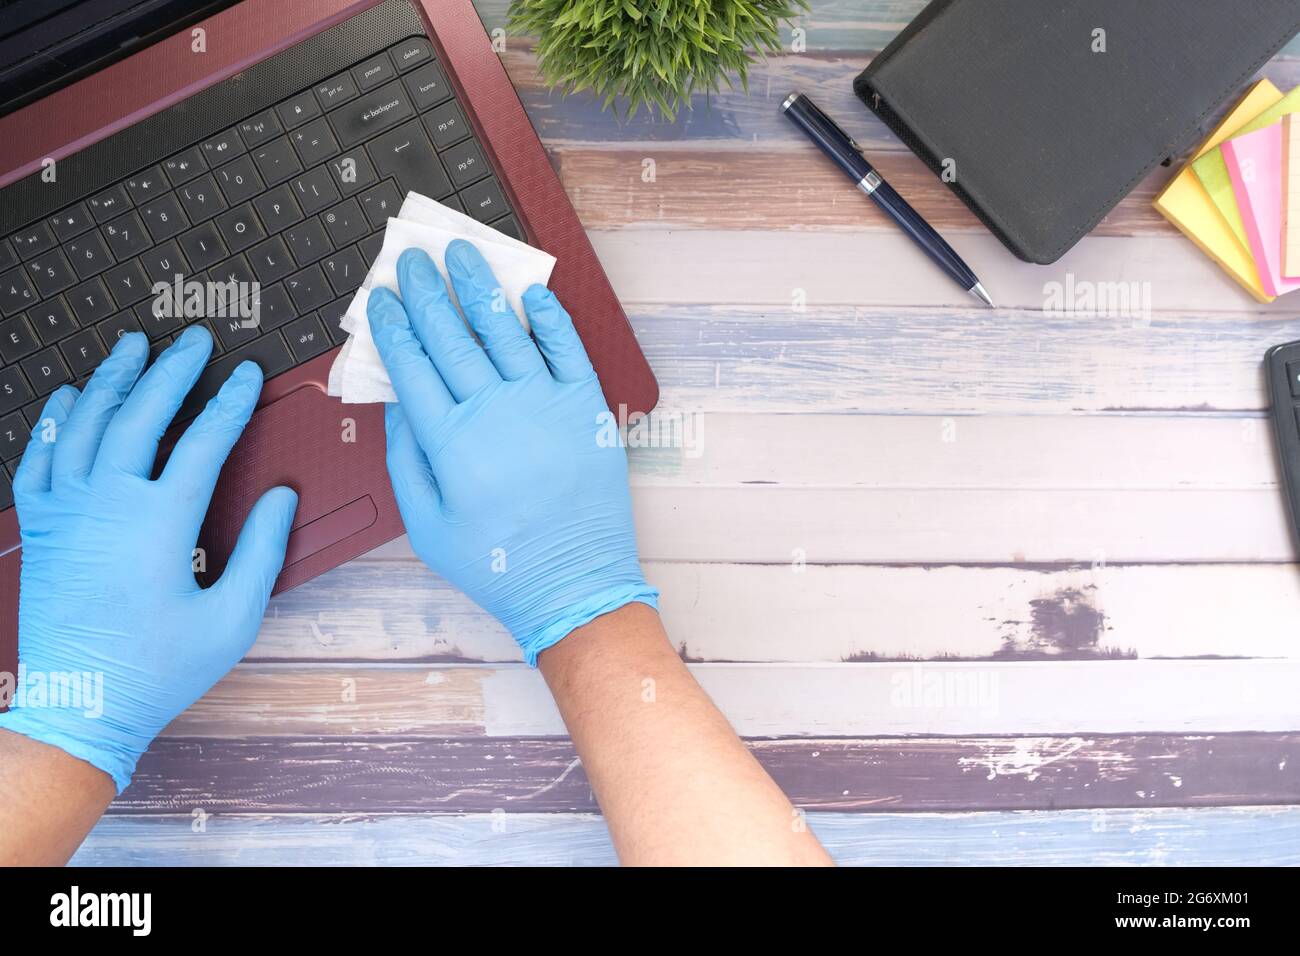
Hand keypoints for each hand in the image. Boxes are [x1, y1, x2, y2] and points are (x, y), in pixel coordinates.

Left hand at [0, 327, 296, 791]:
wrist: (83, 703)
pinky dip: (56, 422)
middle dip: (172, 370)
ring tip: (132, 346)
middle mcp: (108, 504)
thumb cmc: (160, 668)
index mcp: (159, 523)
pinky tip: (71, 400)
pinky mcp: (42, 528)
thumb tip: (281, 497)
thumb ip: (261, 550)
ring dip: (113, 379)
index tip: (247, 373)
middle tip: (193, 340)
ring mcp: (67, 512)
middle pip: (142, 415)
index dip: (230, 402)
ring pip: (88, 424)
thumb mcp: (233, 618)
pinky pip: (41, 458)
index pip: (203, 442)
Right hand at [369, 240, 656, 663]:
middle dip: (427, 291)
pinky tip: (532, 293)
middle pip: (452, 335)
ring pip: (505, 329)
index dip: (392, 325)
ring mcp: (545, 404)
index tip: (380, 297)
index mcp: (450, 440)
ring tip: (463, 253)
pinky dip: (549, 317)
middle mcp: (495, 411)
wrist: (573, 583)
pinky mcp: (586, 408)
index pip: (411, 364)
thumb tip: (395, 401)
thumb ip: (404, 458)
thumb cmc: (496, 564)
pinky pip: (566, 349)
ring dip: (481, 287)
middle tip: (413, 257)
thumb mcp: (426, 524)